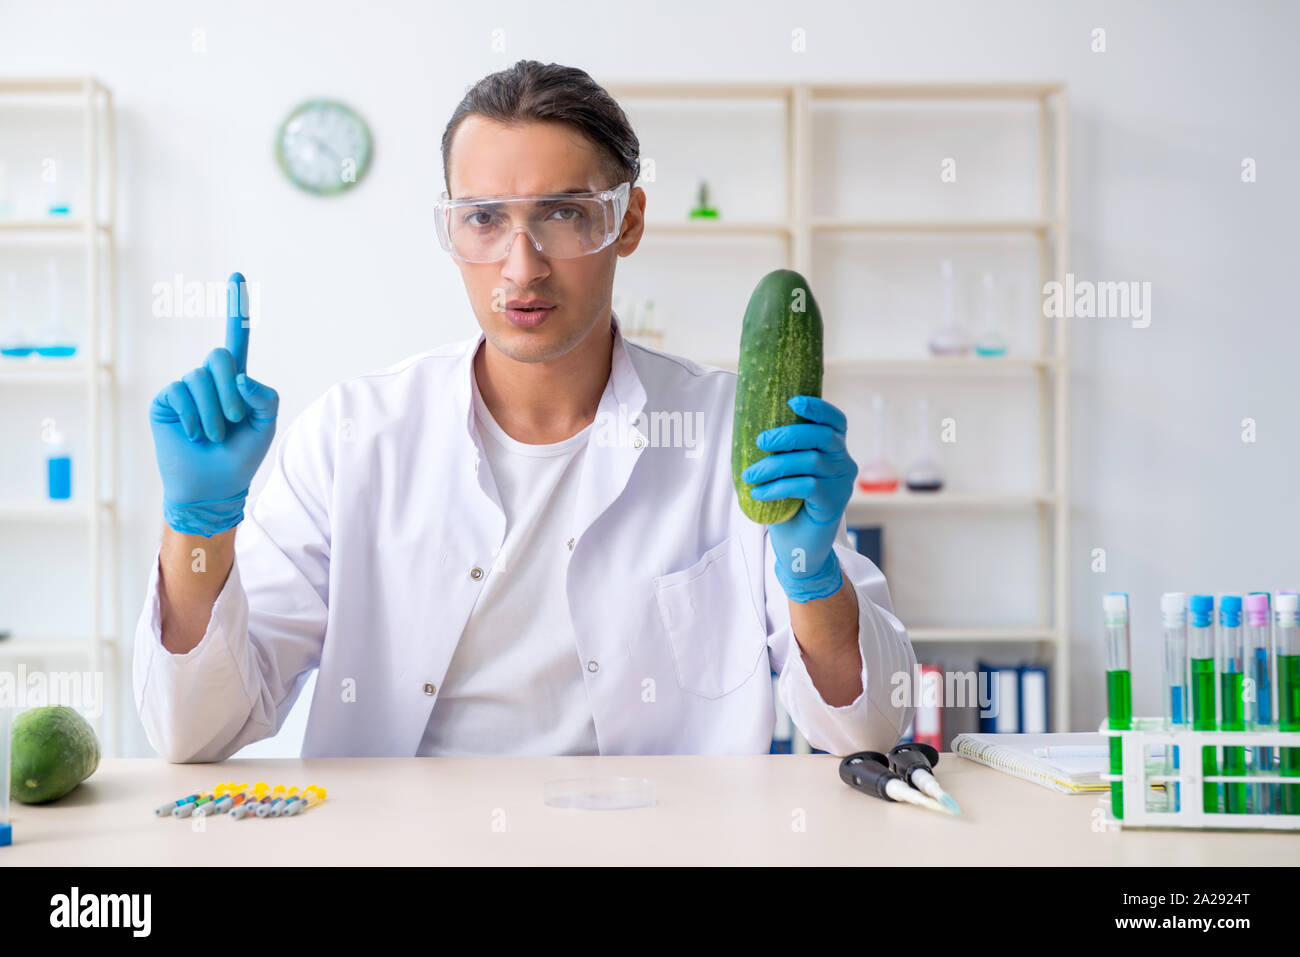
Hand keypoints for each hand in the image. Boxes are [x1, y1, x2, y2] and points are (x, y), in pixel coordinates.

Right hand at [149, 272, 278, 536]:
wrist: (212, 486)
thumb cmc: (241, 455)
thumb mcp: (266, 425)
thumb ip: (265, 396)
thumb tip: (240, 378)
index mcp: (236, 380)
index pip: (236, 337)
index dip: (236, 307)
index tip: (237, 275)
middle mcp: (209, 378)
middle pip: (219, 357)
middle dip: (230, 393)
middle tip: (233, 421)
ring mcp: (186, 388)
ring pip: (200, 379)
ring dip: (213, 414)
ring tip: (213, 436)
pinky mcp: (167, 400)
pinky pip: (181, 393)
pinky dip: (193, 417)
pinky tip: (192, 435)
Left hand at [741, 395, 856, 602]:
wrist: (800, 550)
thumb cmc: (791, 508)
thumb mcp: (788, 473)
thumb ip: (784, 453)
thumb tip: (754, 430)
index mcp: (835, 450)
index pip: (836, 421)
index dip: (818, 408)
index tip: (792, 400)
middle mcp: (844, 463)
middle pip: (822, 437)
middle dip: (788, 435)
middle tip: (761, 441)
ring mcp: (841, 483)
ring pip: (810, 461)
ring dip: (774, 465)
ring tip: (751, 474)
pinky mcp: (833, 502)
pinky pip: (805, 486)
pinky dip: (778, 487)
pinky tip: (760, 493)